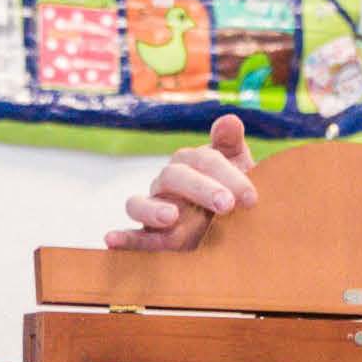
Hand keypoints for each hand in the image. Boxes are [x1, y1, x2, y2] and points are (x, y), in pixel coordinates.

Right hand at [104, 111, 258, 249]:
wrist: (231, 226)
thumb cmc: (234, 191)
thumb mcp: (239, 167)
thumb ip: (231, 145)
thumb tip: (229, 120)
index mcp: (191, 162)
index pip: (206, 160)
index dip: (228, 176)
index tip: (251, 198)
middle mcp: (168, 183)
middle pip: (175, 177)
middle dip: (201, 189)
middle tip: (226, 205)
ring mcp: (154, 208)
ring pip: (140, 204)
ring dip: (153, 210)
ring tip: (171, 217)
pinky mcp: (149, 238)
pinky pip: (132, 236)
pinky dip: (122, 238)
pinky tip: (110, 240)